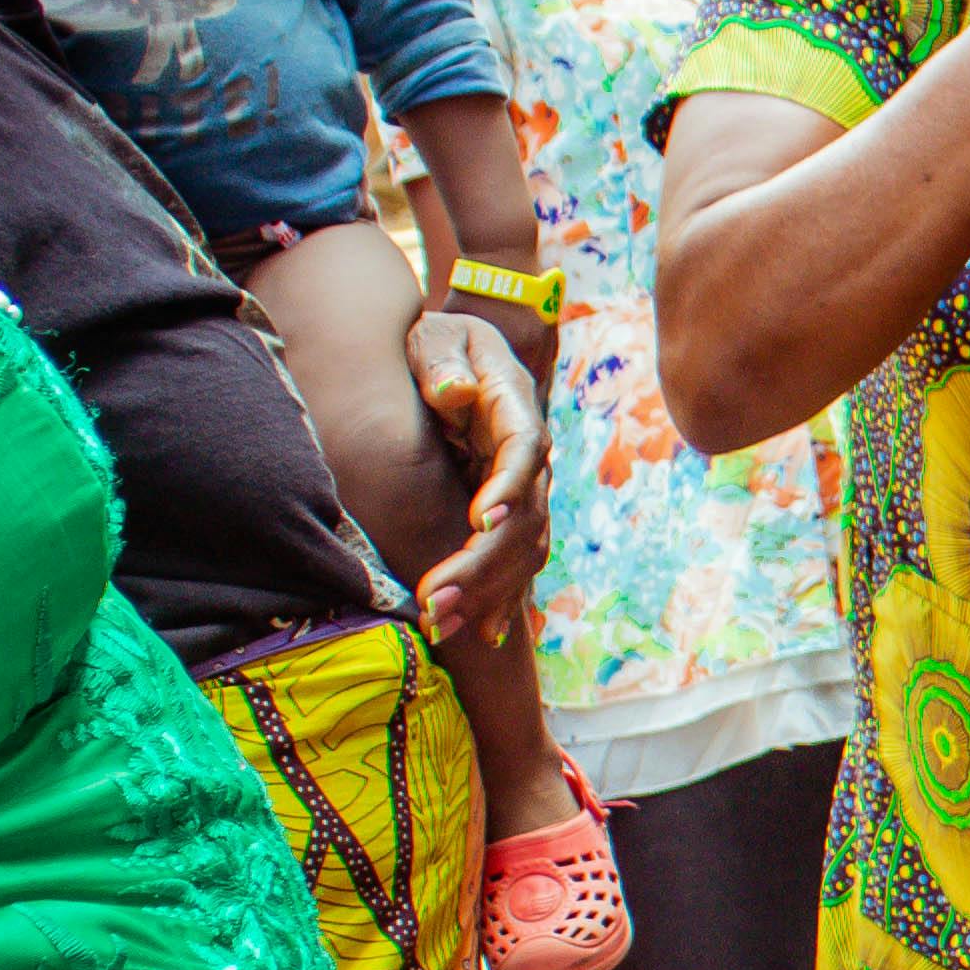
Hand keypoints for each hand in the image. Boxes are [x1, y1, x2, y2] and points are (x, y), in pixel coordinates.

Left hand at [407, 312, 551, 646]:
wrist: (460, 354)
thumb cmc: (443, 340)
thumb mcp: (438, 335)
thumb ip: (444, 361)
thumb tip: (454, 392)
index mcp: (516, 410)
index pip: (526, 452)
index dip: (510, 487)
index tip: (479, 519)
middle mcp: (532, 459)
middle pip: (525, 519)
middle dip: (483, 564)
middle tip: (437, 598)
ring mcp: (527, 492)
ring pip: (523, 551)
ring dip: (487, 593)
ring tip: (442, 624)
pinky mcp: (511, 517)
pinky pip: (515, 564)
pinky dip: (500, 600)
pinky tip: (479, 634)